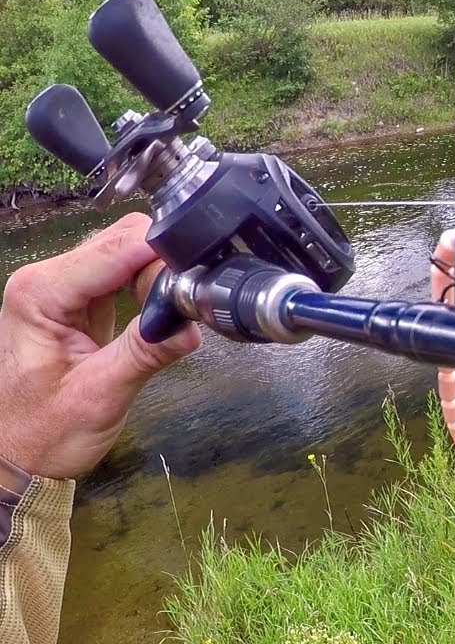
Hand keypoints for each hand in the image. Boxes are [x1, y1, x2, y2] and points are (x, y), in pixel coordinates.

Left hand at [0, 212, 201, 479]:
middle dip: (161, 265)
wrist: (20, 458)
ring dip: (158, 275)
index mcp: (40, 293)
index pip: (113, 249)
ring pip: (128, 250)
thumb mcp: (100, 395)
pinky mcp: (82, 301)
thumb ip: (145, 352)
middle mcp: (47, 280)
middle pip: (123, 238)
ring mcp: (64, 288)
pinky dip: (150, 285)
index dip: (159, 260)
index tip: (193, 283)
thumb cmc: (44, 433)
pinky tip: (156, 313)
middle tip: (180, 308)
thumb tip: (190, 324)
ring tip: (168, 314)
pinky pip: (126, 272)